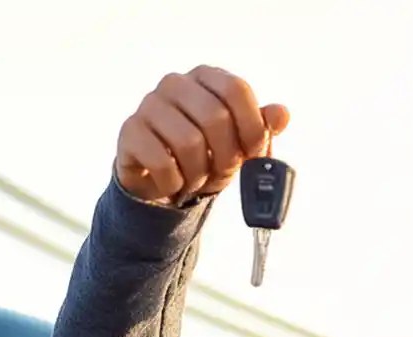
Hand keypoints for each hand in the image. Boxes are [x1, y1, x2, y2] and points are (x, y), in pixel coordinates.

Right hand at [115, 65, 289, 204]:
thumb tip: (282, 114)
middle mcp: (176, 83)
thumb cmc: (208, 154)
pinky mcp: (130, 131)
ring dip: (199, 173)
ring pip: (188, 143)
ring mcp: (149, 104)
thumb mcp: (241, 143)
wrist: (164, 179)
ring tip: (196, 178)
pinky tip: (175, 183)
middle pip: (214, 117)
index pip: (236, 90)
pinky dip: (175, 183)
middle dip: (226, 156)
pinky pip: (162, 163)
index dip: (251, 126)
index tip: (254, 153)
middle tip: (223, 172)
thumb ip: (262, 127)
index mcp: (207, 77)